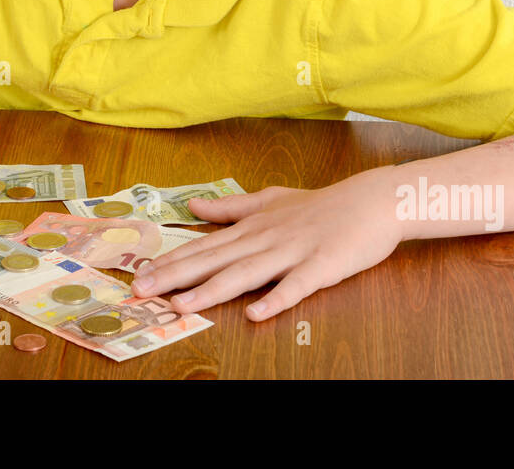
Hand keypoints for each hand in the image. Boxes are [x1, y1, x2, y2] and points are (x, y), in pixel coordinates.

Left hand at [130, 171, 402, 320]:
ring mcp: (293, 252)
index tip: (139, 274)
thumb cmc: (321, 205)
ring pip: (246, 273)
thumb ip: (231, 207)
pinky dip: (276, 299)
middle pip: (215, 260)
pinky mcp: (322, 266)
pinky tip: (255, 314)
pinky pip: (296, 285)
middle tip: (140, 290)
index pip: (205, 245)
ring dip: (212, 290)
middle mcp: (265, 238)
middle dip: (176, 276)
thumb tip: (194, 205)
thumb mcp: (271, 199)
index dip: (172, 261)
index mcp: (252, 226)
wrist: (373, 201)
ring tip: (181, 305)